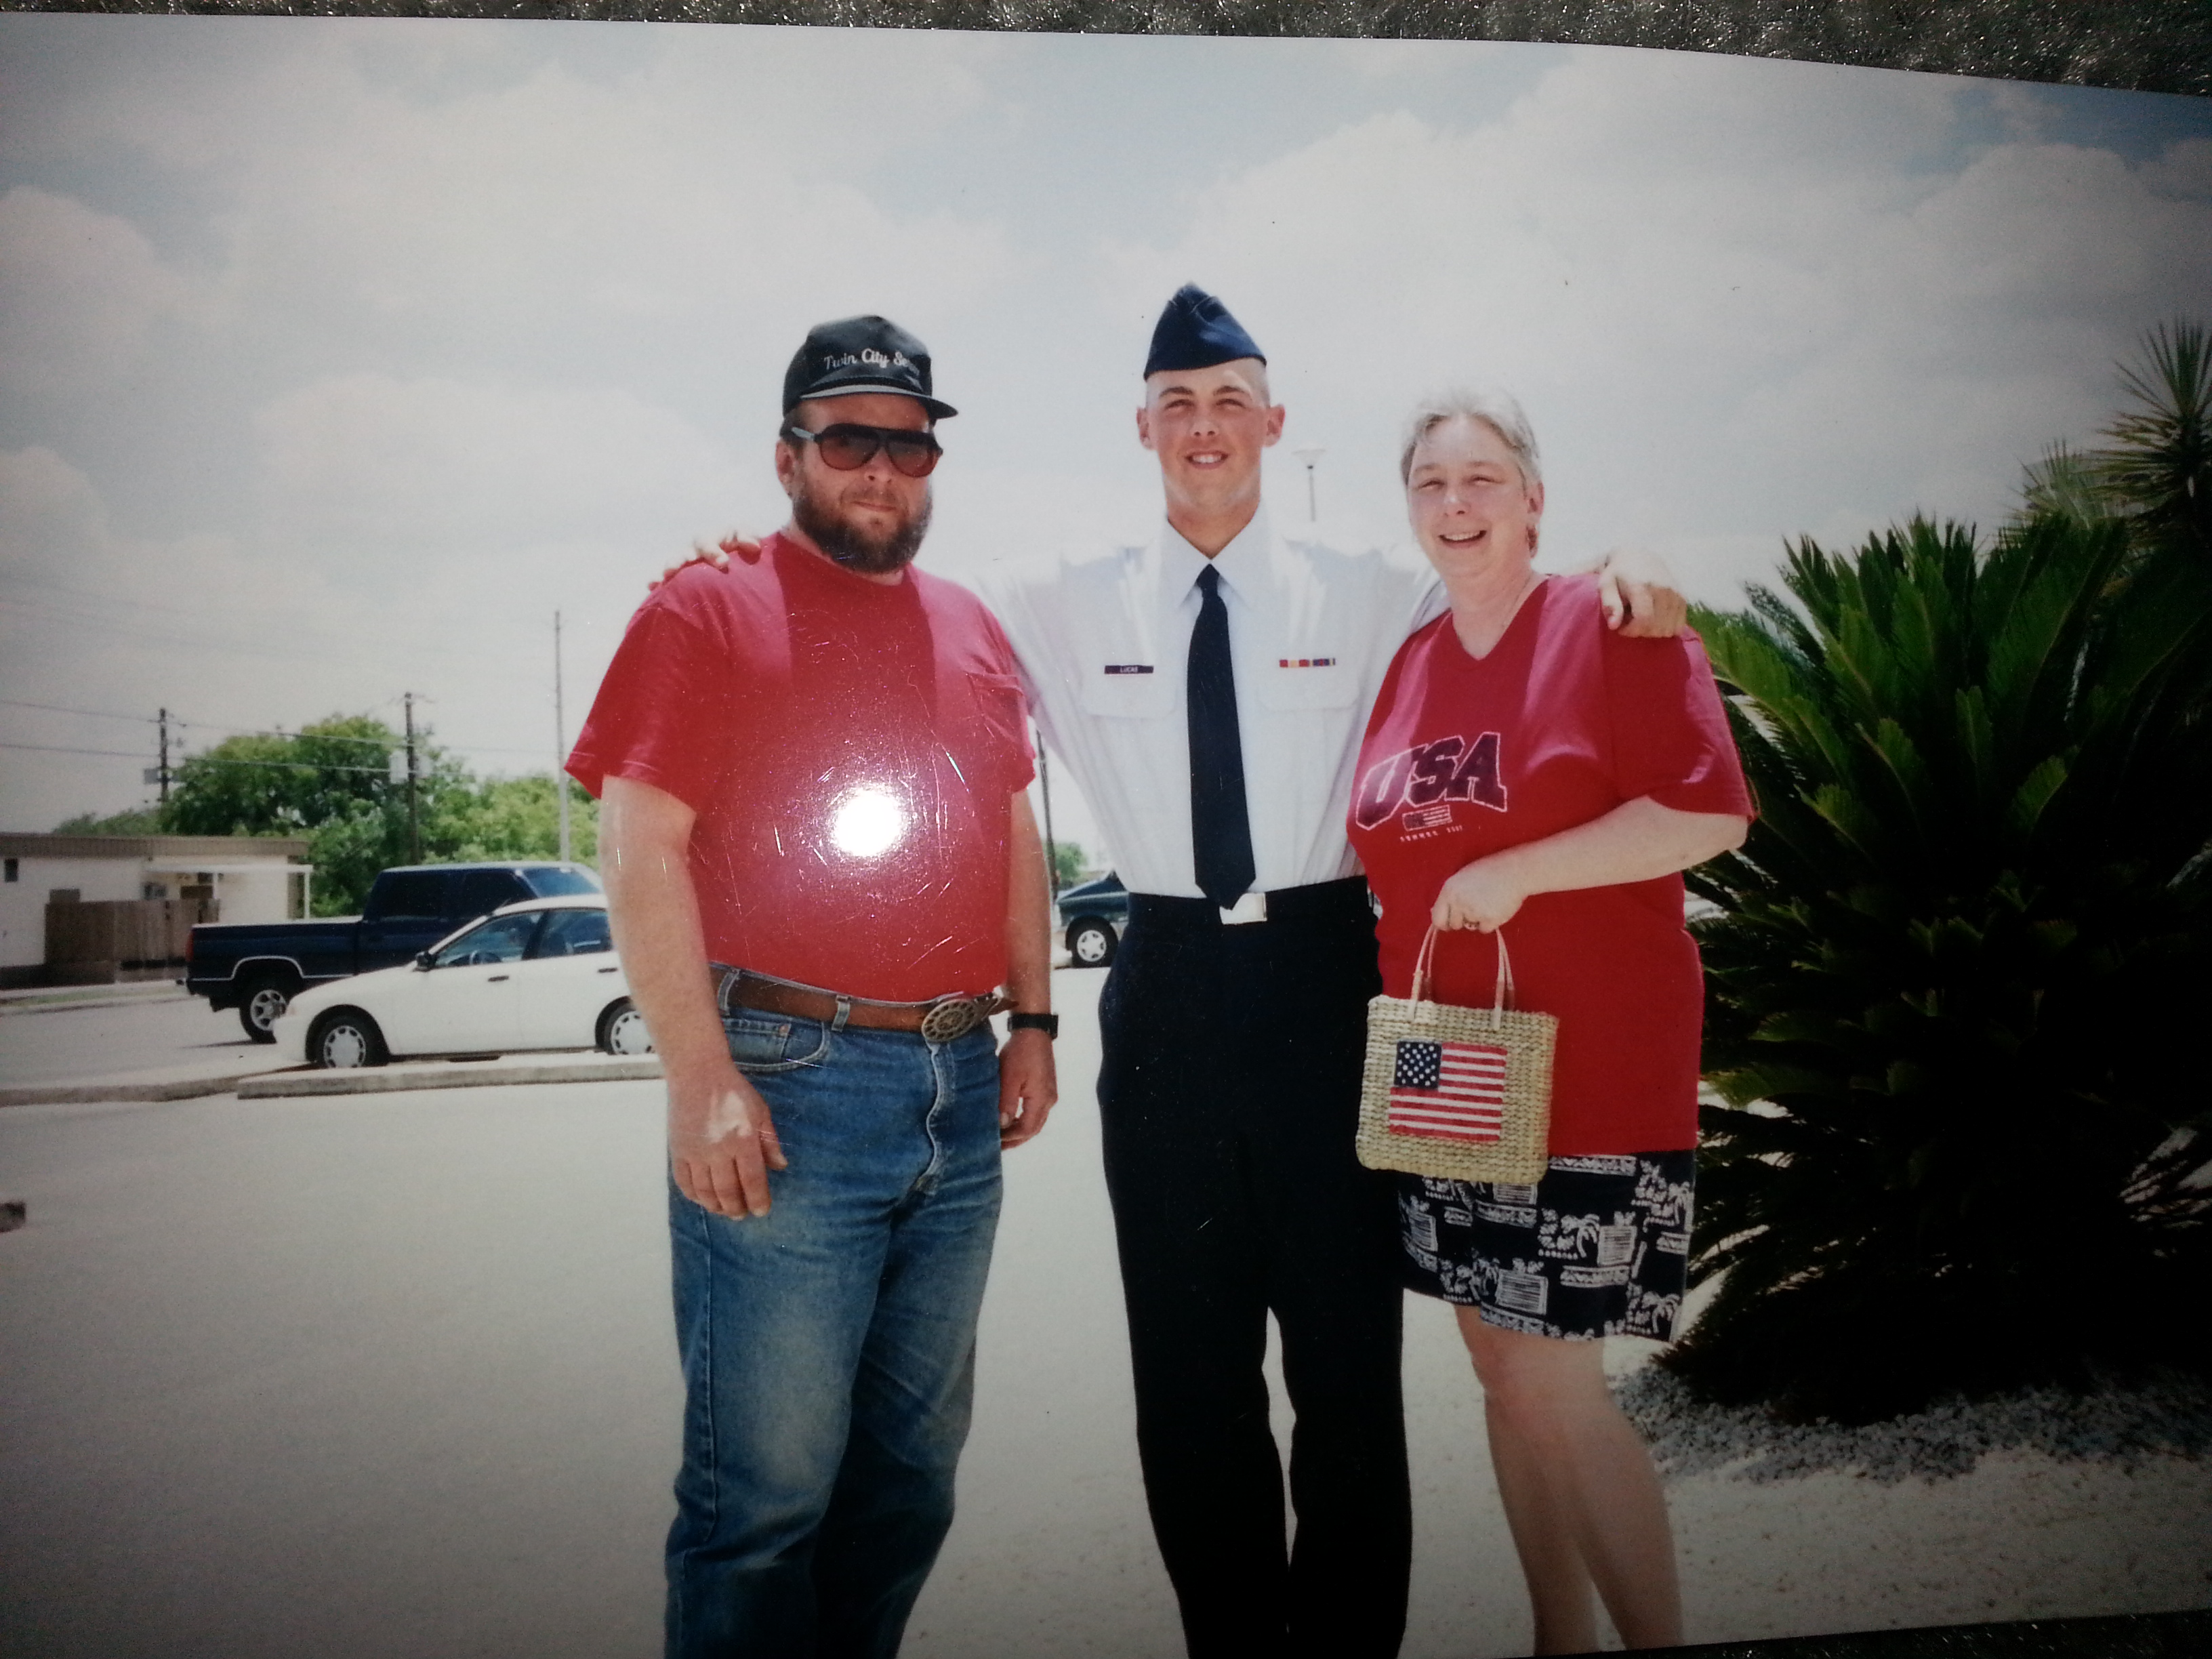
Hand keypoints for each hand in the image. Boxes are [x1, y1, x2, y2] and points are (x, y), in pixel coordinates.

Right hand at [649, 532, 757, 591]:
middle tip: (672, 571)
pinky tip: (652, 590)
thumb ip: (748, 537)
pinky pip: (669, 579)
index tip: (723, 563)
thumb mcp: (746, 535)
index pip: (708, 544)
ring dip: (665, 574)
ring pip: (673, 566)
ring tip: (657, 582)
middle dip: (678, 562)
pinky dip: (660, 583)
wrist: (735, 551)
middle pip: (684, 555)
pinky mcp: (682, 575)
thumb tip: (753, 546)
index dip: (713, 552)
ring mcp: (686, 563)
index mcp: (709, 539)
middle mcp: (693, 550)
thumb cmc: (741, 542)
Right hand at [668, 1064, 787, 1217]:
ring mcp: (695, 1152)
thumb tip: (781, 1166)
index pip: (752, 1180)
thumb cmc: (734, 1091)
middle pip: (728, 1191)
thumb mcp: (760, 1111)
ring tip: (725, 1211)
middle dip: (737, 1208)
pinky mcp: (678, 1151)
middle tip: (742, 1214)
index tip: (761, 1211)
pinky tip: (703, 1199)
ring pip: (705, 1191)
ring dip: (716, 1206)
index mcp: (743, 1139)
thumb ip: (770, 1141)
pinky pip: (684, 1182)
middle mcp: (718, 1150)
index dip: (758, 1200)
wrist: (697, 1074)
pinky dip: (694, 1196)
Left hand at [996, 1027, 1057, 1149]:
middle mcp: (1049, 1100)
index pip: (1027, 1129)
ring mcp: (1049, 1094)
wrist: (1033, 1030)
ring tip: (1002, 1136)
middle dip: (1016, 1139)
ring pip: (1035, 1121)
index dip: (1011, 1138)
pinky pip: (1035, 1111)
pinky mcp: (1045, 1087)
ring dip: (1019, 1130)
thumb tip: (1002, 1125)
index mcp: (1042, 1100)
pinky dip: (1023, 1119)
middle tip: (997, 1146)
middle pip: (1033, 1128)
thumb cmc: (1020, 1053)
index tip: (993, 1141)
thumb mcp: (1010, 1078)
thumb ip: (1006, 1102)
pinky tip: (1010, 1119)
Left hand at [1433, 858, 1525, 932]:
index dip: (1443, 922)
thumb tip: (1436, 912)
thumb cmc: (1488, 871)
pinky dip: (1490, 923)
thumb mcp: (1462, 878)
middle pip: (1454, 924)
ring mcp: (1474, 912)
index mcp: (1449, 891)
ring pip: (1470, 927)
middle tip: (1475, 906)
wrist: (1514, 871)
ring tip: (1488, 903)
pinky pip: (1484, 929)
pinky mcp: (1489, 920)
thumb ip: (1450, 896)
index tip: (1449, 923)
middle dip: (1462, 919)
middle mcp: (1459, 903)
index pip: (1437, 918)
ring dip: (1477, 920)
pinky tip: (1496, 908)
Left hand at [1596, 545, 1686, 636]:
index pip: (1644, 620)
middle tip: (1630, 621)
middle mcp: (1663, 589)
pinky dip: (1666, 627)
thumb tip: (1614, 625)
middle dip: (1640, 631)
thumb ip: (1610, 605)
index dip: (1632, 630)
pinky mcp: (1683, 598)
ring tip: (1641, 618)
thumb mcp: (1606, 585)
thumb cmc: (1617, 574)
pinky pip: (1679, 625)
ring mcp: (1676, 593)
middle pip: (1656, 627)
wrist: (1638, 557)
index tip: (1621, 627)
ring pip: (1668, 629)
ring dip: (1653, 630)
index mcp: (1642, 586)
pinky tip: (1654, 618)